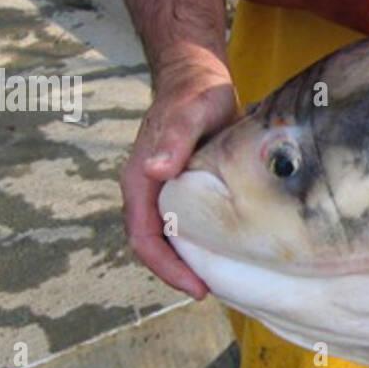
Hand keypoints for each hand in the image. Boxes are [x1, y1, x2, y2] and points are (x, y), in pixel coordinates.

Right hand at [121, 44, 236, 298]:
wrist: (198, 76)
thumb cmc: (196, 92)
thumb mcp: (192, 112)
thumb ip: (174, 139)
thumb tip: (154, 172)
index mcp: (140, 179)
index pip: (144, 237)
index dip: (166, 267)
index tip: (197, 287)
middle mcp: (147, 189)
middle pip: (154, 245)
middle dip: (178, 273)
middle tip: (213, 291)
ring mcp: (163, 191)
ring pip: (169, 238)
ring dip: (189, 261)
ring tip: (222, 280)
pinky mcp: (183, 189)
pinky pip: (186, 225)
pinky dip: (201, 243)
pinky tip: (227, 253)